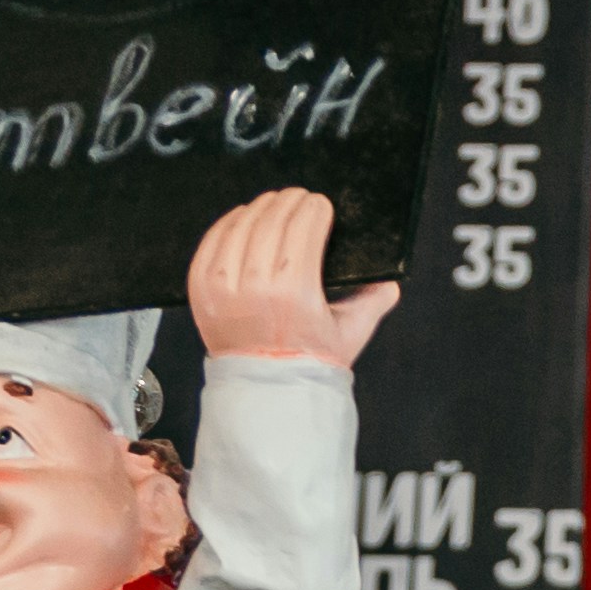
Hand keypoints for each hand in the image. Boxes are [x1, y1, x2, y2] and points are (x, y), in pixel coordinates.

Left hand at [186, 187, 400, 368]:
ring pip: (241, 227)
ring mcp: (223, 289)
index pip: (303, 231)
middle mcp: (255, 288)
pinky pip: (211, 243)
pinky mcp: (200, 292)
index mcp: (295, 294)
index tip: (320, 203)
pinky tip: (243, 216)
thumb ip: (373, 302)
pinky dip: (228, 224)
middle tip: (299, 196)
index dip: (314, 209)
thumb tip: (390, 281)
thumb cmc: (311, 363)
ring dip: (259, 208)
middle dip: (288, 202)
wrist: (269, 392)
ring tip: (273, 202)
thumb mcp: (351, 334)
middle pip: (271, 223)